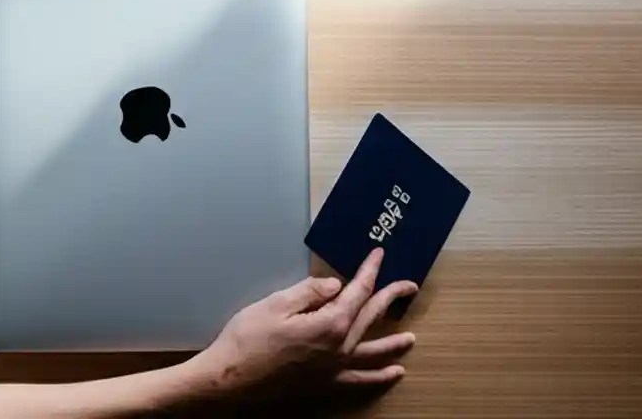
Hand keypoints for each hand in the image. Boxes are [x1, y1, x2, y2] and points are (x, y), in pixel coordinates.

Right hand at [189, 248, 419, 398]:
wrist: (230, 378)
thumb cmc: (248, 339)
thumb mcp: (276, 303)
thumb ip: (310, 292)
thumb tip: (336, 284)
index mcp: (329, 323)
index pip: (357, 291)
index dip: (369, 271)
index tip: (378, 256)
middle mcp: (339, 348)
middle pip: (371, 318)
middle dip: (390, 298)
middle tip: (408, 285)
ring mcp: (334, 369)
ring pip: (373, 353)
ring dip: (394, 344)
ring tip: (411, 339)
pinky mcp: (324, 384)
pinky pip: (360, 381)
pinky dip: (379, 377)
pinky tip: (393, 374)